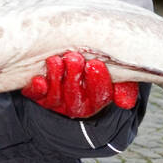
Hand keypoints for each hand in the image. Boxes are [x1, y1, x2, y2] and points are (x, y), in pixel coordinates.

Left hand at [21, 52, 138, 118]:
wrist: (75, 60)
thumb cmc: (97, 67)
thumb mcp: (117, 75)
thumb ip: (125, 86)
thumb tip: (125, 103)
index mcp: (96, 100)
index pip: (100, 95)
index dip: (98, 81)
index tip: (95, 64)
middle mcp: (76, 104)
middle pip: (76, 96)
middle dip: (75, 77)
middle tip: (75, 59)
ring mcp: (56, 102)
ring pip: (56, 96)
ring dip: (56, 78)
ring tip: (58, 61)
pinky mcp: (39, 96)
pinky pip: (37, 97)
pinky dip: (37, 89)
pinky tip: (38, 80)